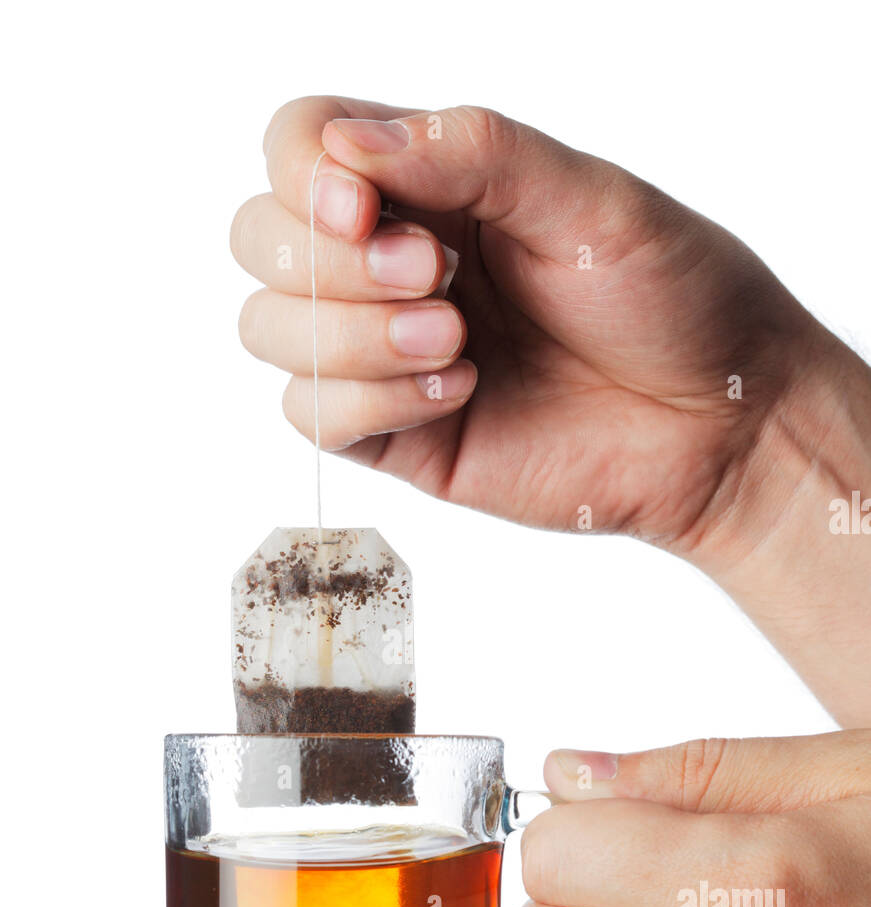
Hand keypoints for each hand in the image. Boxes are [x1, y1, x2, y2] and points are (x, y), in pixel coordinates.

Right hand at [232, 96, 817, 550]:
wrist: (718, 425)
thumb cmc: (674, 298)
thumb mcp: (588, 200)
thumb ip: (470, 154)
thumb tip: (343, 146)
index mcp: (432, 182)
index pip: (300, 145)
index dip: (302, 174)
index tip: (364, 207)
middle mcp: (391, 260)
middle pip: (259, 238)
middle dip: (325, 263)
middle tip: (436, 278)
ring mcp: (384, 352)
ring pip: (269, 331)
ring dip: (349, 336)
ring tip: (458, 342)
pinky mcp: (396, 436)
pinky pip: (312, 416)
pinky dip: (371, 401)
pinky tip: (459, 392)